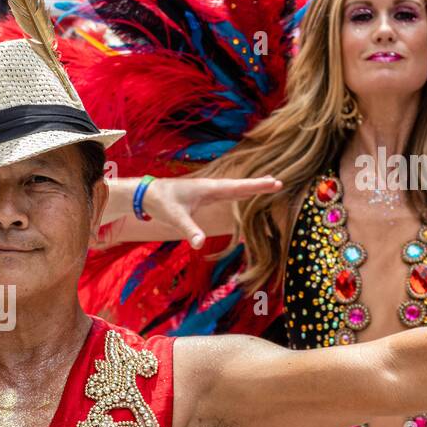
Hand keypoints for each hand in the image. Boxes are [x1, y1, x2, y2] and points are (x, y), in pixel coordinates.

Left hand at [139, 174, 281, 246]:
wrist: (147, 194)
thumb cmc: (161, 203)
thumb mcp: (175, 217)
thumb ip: (189, 230)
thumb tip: (199, 244)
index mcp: (208, 189)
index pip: (237, 187)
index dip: (256, 186)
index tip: (274, 182)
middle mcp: (211, 187)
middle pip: (240, 186)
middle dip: (258, 184)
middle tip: (279, 182)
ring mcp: (208, 190)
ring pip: (234, 188)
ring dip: (251, 186)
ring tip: (269, 184)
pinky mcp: (203, 195)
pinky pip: (226, 192)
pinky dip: (239, 191)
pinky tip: (245, 192)